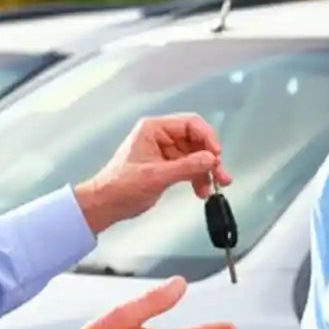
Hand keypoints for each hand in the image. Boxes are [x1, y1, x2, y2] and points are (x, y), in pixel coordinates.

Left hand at [74, 113, 232, 232]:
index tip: (216, 155)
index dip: (207, 137)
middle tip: (222, 176)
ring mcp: (165, 152)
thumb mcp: (156, 176)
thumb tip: (211, 159)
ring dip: (206, 171)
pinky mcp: (166, 166)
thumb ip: (186, 167)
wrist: (105, 205)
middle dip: (210, 158)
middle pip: (196, 140)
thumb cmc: (122, 186)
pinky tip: (201, 191)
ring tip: (213, 188)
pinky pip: (189, 168)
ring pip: (196, 156)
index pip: (190, 123)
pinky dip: (197, 178)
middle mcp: (161, 136)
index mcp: (154, 129)